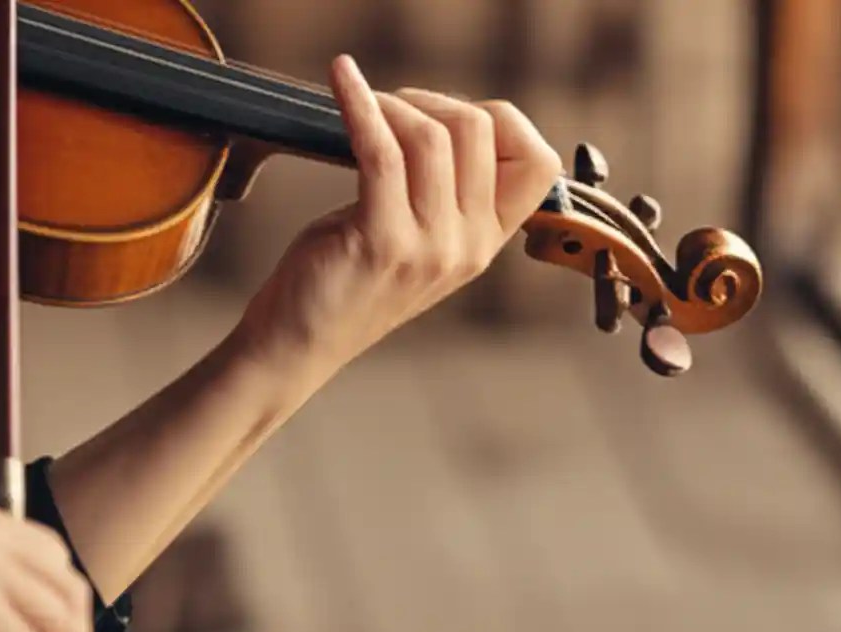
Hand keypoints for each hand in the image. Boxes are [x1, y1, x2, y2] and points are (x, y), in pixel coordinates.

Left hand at [235, 54, 561, 380]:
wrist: (300, 341)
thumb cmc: (348, 277)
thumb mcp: (418, 236)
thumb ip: (442, 189)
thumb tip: (438, 111)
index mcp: (487, 241)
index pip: (540, 162)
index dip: (500, 120)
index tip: (446, 117)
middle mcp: (469, 245)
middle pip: (480, 130)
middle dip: (431, 100)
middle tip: (389, 107)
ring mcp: (430, 247)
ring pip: (433, 135)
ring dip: (392, 104)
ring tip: (362, 104)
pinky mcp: (382, 240)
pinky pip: (380, 149)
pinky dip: (358, 103)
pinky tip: (341, 79)